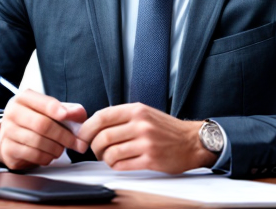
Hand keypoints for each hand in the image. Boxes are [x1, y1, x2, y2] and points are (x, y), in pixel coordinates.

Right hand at [0, 89, 87, 169]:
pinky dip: (48, 157)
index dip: (56, 109)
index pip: (43, 102)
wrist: (12, 136)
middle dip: (64, 136)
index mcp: (23, 98)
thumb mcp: (51, 110)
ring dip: (57, 148)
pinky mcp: (8, 150)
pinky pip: (34, 155)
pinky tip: (49, 154)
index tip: (67, 116)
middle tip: (77, 143)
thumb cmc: (36, 121)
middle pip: (42, 124)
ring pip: (39, 142)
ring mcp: (7, 132)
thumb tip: (78, 114)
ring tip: (62, 148)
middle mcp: (12, 113)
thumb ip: (68, 110)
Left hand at [79, 103, 214, 172]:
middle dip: (94, 146)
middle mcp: (140, 124)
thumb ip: (121, 117)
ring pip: (110, 153)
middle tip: (96, 150)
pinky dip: (115, 166)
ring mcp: (146, 142)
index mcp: (136, 110)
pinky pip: (122, 165)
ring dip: (104, 158)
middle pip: (103, 136)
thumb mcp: (144, 113)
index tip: (82, 136)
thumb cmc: (166, 129)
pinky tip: (119, 163)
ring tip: (108, 158)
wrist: (192, 142)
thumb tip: (92, 125)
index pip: (101, 117)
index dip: (87, 128)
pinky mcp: (151, 159)